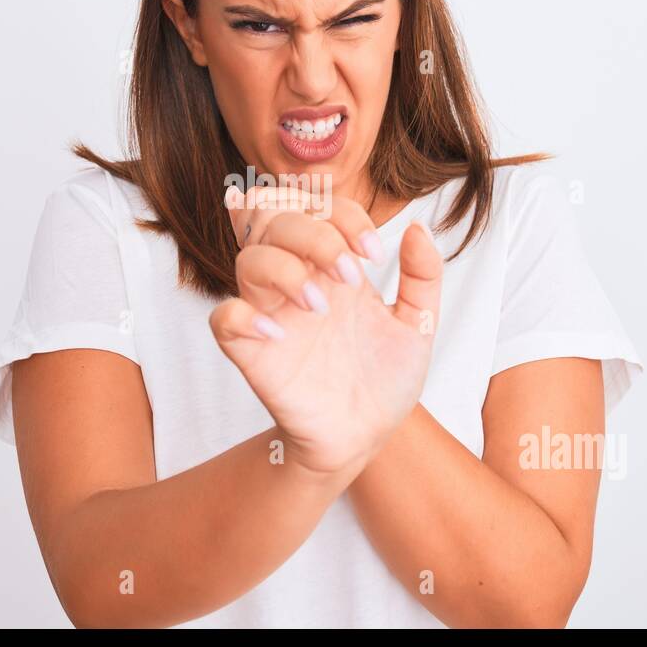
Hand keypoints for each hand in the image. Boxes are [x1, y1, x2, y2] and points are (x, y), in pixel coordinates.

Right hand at [209, 185, 443, 475]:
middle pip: (276, 220)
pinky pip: (223, 320)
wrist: (367, 437)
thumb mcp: (417, 325)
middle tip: (350, 275)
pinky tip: (278, 333)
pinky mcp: (252, 353)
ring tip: (321, 306)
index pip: (320, 209)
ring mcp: (272, 315)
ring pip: (248, 260)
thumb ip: (423, 277)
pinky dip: (242, 316)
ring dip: (285, 270)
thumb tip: (417, 229)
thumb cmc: (383, 380)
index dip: (345, 216)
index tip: (374, 254)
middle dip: (315, 235)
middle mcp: (298, 282)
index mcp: (333, 268)